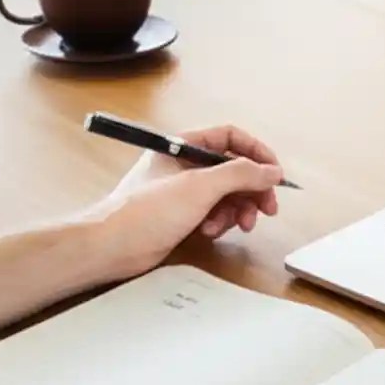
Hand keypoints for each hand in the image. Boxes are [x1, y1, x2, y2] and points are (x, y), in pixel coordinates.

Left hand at [85, 124, 285, 279]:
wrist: (110, 247)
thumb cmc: (147, 211)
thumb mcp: (200, 187)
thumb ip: (241, 174)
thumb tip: (273, 171)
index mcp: (183, 146)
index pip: (230, 138)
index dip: (257, 154)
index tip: (275, 175)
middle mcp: (184, 164)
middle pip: (233, 169)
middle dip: (252, 190)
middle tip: (267, 210)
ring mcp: (182, 190)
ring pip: (226, 193)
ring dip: (237, 210)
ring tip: (238, 226)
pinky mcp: (180, 214)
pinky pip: (213, 212)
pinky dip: (219, 222)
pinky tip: (210, 232)